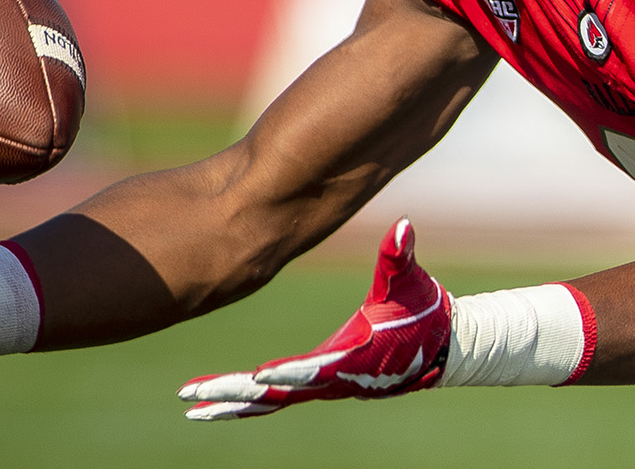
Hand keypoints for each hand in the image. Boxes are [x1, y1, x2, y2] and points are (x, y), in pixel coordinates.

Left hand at [177, 219, 449, 419]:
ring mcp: (328, 386)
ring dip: (233, 404)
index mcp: (353, 355)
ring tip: (193, 409)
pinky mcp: (323, 386)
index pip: (315, 368)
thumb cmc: (422, 309)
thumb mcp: (411, 281)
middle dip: (235, 394)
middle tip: (193, 395)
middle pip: (279, 393)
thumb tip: (403, 224)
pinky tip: (221, 404)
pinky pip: (280, 399)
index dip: (288, 372)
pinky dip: (249, 404)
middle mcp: (336, 378)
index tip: (257, 376)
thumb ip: (401, 254)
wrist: (441, 346)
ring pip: (274, 402)